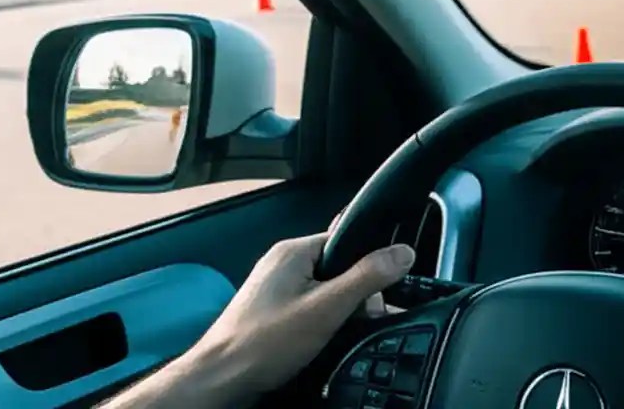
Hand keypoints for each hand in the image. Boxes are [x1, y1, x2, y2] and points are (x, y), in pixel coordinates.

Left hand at [101, 233, 414, 408]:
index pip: (346, 241)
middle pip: (337, 268)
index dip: (368, 268)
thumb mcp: (327, 308)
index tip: (376, 296)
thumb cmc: (266, 342)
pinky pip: (307, 308)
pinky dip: (318, 324)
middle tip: (351, 323)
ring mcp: (272, 288)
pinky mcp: (268, 312)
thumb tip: (404, 252)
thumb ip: (367, 277)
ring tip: (330, 336)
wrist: (219, 380)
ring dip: (335, 314)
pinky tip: (316, 342)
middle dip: (353, 297)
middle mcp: (281, 264)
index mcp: (293, 251)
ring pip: (323, 292)